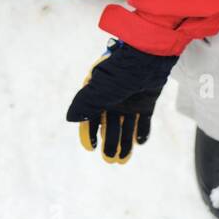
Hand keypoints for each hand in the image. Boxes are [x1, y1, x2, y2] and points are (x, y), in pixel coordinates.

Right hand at [66, 38, 177, 162]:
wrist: (148, 58)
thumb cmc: (120, 73)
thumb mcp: (98, 90)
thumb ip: (84, 105)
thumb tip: (70, 118)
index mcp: (99, 95)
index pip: (91, 119)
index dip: (89, 134)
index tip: (91, 148)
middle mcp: (114, 99)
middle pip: (110, 126)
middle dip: (109, 143)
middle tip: (110, 159)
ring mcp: (131, 101)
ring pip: (126, 127)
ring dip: (125, 143)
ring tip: (122, 159)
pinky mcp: (146, 101)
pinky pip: (143, 120)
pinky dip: (141, 132)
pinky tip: (140, 142)